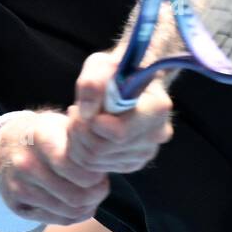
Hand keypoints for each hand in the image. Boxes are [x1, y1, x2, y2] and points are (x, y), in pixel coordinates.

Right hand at [0, 111, 110, 225]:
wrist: (6, 148)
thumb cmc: (45, 136)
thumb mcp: (62, 125)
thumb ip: (85, 140)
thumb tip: (107, 156)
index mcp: (40, 137)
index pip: (74, 166)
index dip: (95, 174)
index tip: (102, 171)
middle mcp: (25, 162)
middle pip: (75, 195)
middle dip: (97, 193)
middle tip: (102, 185)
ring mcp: (18, 185)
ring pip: (68, 211)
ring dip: (88, 207)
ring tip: (92, 194)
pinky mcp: (16, 204)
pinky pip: (56, 220)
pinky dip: (74, 216)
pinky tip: (78, 204)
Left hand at [67, 48, 174, 173]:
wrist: (132, 81)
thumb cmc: (117, 70)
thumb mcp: (101, 64)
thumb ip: (93, 82)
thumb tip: (86, 112)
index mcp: (157, 108)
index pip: (118, 133)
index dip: (91, 123)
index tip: (81, 106)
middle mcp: (157, 135)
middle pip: (101, 149)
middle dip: (78, 130)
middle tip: (74, 111)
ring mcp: (146, 152)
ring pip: (94, 161)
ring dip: (77, 139)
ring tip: (79, 118)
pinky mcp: (132, 163)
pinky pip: (96, 168)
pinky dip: (82, 150)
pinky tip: (87, 130)